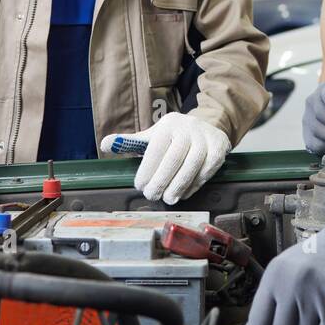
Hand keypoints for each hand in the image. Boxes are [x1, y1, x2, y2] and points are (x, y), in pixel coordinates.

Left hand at [99, 112, 229, 205]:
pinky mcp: (220, 148)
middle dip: (161, 180)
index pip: (155, 148)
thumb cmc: (174, 137)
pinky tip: (185, 193)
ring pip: (193, 164)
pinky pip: (208, 169)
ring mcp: (205, 137)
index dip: (147, 169)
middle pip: (174, 157)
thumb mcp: (152, 136)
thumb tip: (105, 144)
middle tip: (152, 196)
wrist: (207, 127)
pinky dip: (195, 184)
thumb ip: (130, 142)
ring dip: (179, 185)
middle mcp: (188, 128)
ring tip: (168, 199)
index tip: (140, 186)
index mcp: (168, 125)